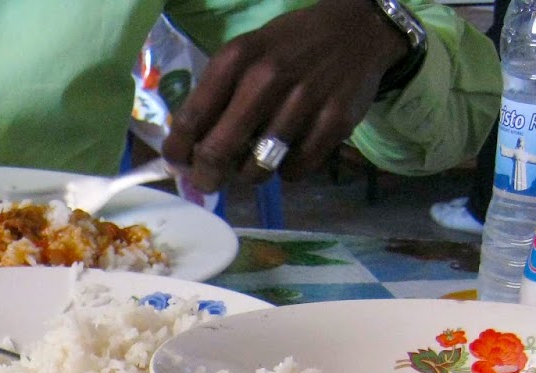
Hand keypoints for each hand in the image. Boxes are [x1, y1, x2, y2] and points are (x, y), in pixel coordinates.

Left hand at [161, 0, 411, 191]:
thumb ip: (216, 95)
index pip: (190, 120)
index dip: (177, 152)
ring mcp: (304, 100)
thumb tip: (187, 148)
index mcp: (236, 59)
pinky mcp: (335, 121)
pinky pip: (295, 170)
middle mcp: (266, 78)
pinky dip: (288, 171)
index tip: (177, 163)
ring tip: (255, 159)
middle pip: (217, 153)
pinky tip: (290, 152)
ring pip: (257, 169)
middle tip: (208, 181)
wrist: (358, 28)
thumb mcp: (246, 53)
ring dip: (249, 174)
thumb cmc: (289, 46)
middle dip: (206, 177)